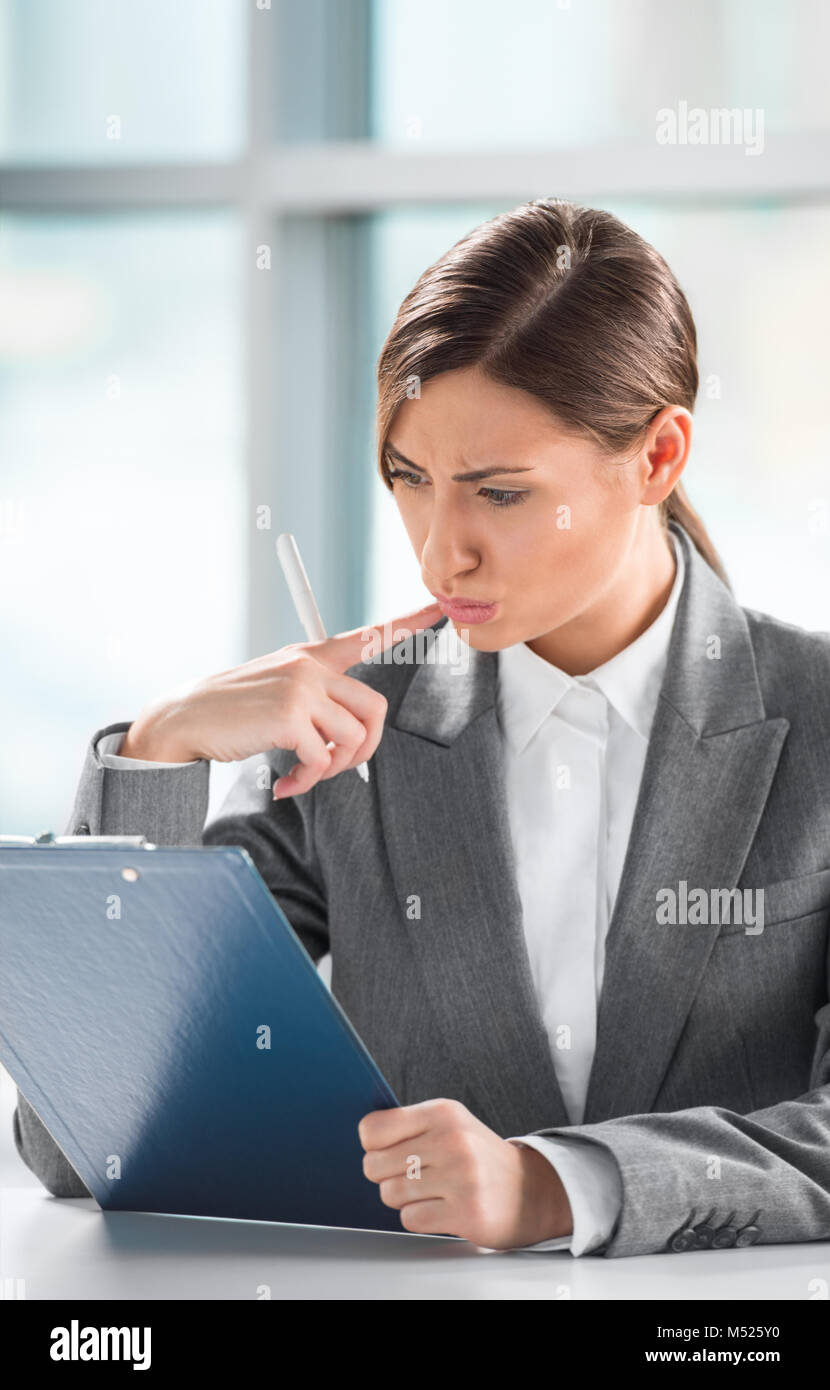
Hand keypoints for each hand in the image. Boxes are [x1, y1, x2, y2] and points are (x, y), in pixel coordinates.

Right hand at [118, 600, 442, 788]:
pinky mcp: (289, 716)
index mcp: (312, 656)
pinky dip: (307, 779)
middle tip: (336, 768)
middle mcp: (311, 666)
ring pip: (352, 739)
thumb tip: (346, 745)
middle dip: (365, 750)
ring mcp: (301, 688)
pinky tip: (286, 783)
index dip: (408, 623)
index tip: (440, 608)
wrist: (186, 717)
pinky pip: (322, 759)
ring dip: (330, 771)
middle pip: (374, 709)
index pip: (369, 635)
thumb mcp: (278, 689)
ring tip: (303, 777)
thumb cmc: (233, 710)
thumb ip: (316, 701)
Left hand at [358, 1097, 572, 1248]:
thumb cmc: (477, 1157)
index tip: (388, 1149)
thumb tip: (362, 1136)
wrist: (530, 1190)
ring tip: (431, 1190)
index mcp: (443, 1112)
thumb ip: (408, 1126)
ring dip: (404, 1198)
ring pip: (390, 1194)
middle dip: (385, 1175)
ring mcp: (461, 1177)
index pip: (373, 1129)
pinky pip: (410, 1219)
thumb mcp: (450, 1124)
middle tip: (411, 1174)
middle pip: (374, 1165)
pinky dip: (420, 1218)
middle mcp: (452, 1140)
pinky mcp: (466, 1212)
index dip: (372, 1145)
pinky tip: (442, 1207)